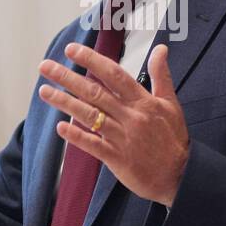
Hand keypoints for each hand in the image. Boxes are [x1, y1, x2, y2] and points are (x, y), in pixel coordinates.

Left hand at [38, 42, 189, 205]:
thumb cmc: (173, 140)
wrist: (180, 176)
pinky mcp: (117, 158)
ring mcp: (122, 138)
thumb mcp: (171, 104)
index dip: (92, 60)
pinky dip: (76, 136)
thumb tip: (160, 49)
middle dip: (67, 77)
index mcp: (143, 102)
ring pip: (89, 116)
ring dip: (65, 103)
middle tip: (45, 66)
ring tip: (44, 91)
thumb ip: (161, 75)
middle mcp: (130, 117)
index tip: (72, 50)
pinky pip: (93, 145)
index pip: (114, 75)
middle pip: (95, 92)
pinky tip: (60, 128)